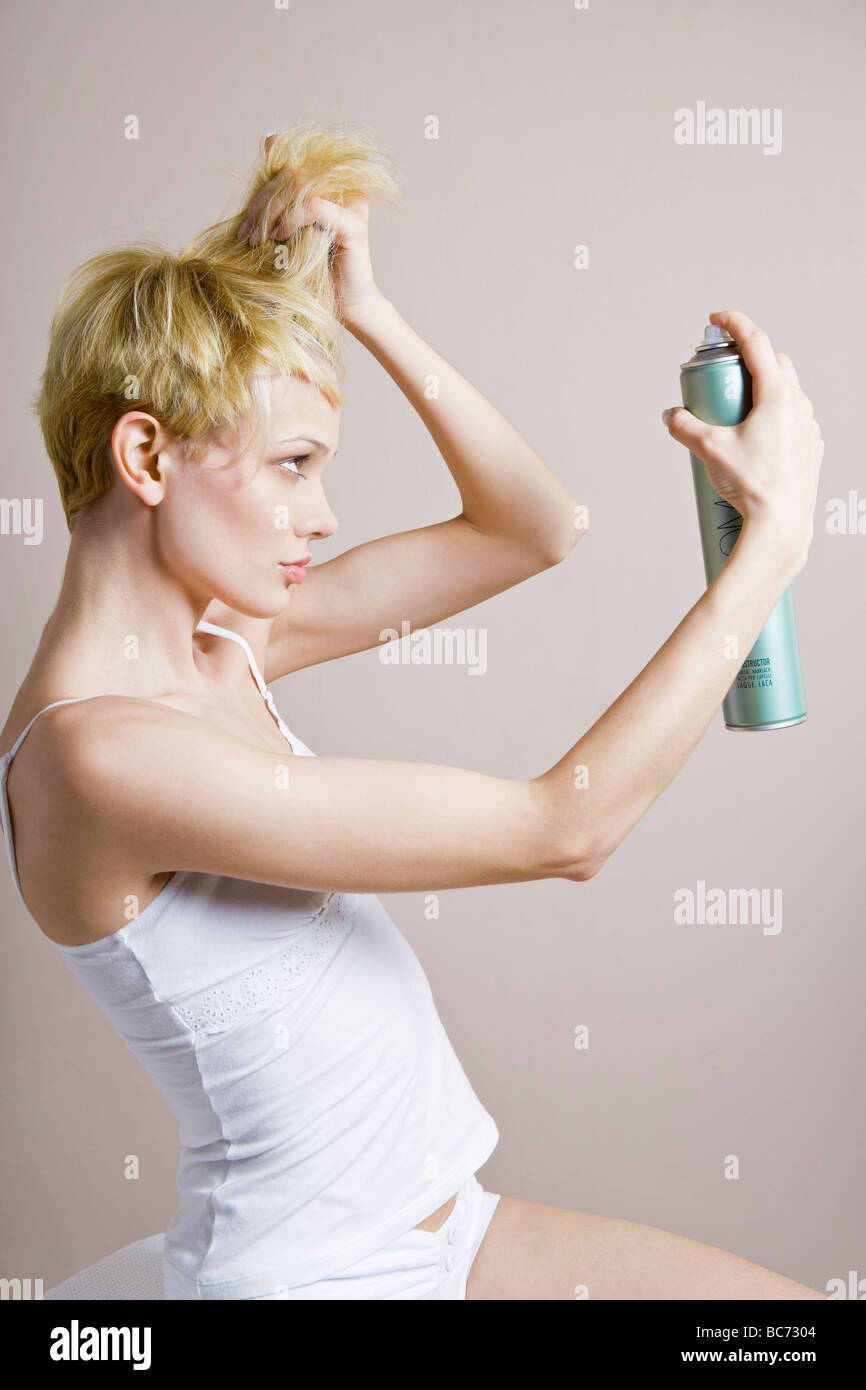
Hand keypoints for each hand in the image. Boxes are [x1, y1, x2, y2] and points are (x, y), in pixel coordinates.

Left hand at [237, 133, 382, 326]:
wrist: (347, 307)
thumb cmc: (316, 272)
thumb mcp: (290, 227)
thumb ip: (281, 192)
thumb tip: (270, 138)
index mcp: (330, 184)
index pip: (289, 168)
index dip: (261, 190)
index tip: (244, 224)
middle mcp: (344, 189)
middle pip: (292, 175)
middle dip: (261, 203)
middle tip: (247, 234)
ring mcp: (351, 205)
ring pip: (300, 187)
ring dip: (271, 212)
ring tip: (259, 240)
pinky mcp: (354, 225)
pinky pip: (314, 206)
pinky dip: (291, 219)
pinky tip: (279, 238)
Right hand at [662, 309, 823, 575]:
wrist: (780, 524)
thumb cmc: (752, 486)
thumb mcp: (709, 451)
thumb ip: (685, 427)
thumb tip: (671, 416)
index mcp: (777, 395)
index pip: (756, 343)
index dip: (735, 324)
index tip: (718, 319)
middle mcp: (798, 405)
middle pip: (775, 362)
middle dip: (748, 357)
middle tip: (723, 370)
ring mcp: (808, 427)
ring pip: (787, 391)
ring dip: (762, 388)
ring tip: (736, 408)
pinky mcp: (810, 448)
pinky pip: (793, 419)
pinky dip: (774, 415)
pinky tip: (756, 435)